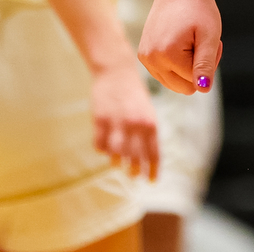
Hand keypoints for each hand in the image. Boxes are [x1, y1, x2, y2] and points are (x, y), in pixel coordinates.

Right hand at [90, 62, 159, 180]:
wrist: (117, 72)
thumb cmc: (134, 95)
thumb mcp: (147, 112)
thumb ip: (147, 133)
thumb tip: (146, 159)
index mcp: (150, 123)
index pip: (153, 154)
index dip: (152, 170)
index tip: (151, 181)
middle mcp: (135, 125)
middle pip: (135, 158)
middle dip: (134, 171)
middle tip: (133, 176)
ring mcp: (117, 123)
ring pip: (116, 154)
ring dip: (117, 163)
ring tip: (118, 164)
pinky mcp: (100, 120)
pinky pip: (100, 145)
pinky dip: (102, 151)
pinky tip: (105, 150)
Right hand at [139, 0, 222, 95]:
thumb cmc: (199, 8)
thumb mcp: (210, 36)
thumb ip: (206, 64)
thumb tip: (203, 89)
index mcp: (167, 56)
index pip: (195, 83)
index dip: (208, 64)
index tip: (211, 42)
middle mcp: (151, 60)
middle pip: (183, 88)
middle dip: (196, 69)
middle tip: (202, 43)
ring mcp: (144, 58)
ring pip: (173, 83)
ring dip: (186, 66)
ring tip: (192, 41)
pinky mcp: (143, 54)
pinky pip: (164, 74)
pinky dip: (176, 62)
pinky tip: (180, 41)